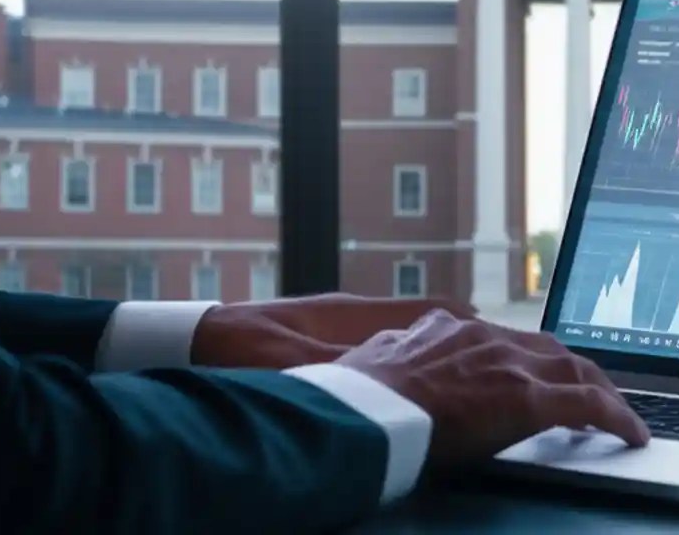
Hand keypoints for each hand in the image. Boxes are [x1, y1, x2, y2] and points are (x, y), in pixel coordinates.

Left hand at [192, 293, 477, 368]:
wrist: (191, 341)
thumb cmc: (241, 349)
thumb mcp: (301, 361)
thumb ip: (351, 362)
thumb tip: (400, 362)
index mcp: (351, 312)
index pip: (424, 307)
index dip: (459, 316)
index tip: (488, 323)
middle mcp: (347, 313)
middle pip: (416, 318)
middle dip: (451, 330)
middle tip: (484, 345)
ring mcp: (332, 325)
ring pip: (395, 329)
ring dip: (424, 341)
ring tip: (455, 359)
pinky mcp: (316, 339)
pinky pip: (374, 342)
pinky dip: (397, 353)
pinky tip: (400, 372)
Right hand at [336, 309, 649, 462]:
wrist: (358, 415)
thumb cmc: (356, 399)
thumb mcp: (375, 363)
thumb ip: (396, 356)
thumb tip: (390, 360)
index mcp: (450, 330)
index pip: (507, 341)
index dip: (530, 360)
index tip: (537, 373)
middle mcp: (487, 338)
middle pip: (550, 350)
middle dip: (575, 372)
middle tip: (592, 395)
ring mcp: (510, 365)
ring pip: (576, 370)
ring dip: (600, 392)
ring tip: (617, 416)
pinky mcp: (529, 398)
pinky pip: (589, 405)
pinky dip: (617, 417)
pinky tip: (632, 434)